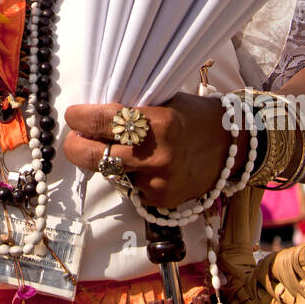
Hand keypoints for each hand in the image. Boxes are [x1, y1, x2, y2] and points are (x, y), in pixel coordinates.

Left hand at [62, 93, 243, 208]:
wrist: (230, 148)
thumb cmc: (193, 117)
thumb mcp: (163, 102)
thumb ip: (130, 110)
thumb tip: (91, 115)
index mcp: (156, 123)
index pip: (100, 122)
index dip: (79, 118)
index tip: (74, 114)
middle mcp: (155, 156)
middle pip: (91, 156)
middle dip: (75, 145)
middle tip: (75, 137)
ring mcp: (156, 182)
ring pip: (108, 172)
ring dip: (103, 160)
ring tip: (112, 147)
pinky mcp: (159, 200)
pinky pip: (130, 186)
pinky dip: (129, 175)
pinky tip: (143, 165)